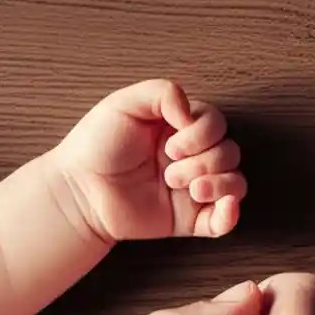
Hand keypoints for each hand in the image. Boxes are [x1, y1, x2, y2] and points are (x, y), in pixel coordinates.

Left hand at [53, 78, 246, 240]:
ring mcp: (195, 189)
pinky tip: (222, 207)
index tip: (170, 144)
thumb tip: (193, 115)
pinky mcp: (190, 219)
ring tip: (180, 187)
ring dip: (216, 183)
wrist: (79, 190)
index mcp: (182, 130)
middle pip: (231, 153)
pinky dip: (231, 214)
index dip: (203, 134)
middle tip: (168, 166)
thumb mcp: (124, 103)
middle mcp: (194, 158)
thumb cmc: (97, 146)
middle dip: (204, 160)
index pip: (218, 125)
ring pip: (236, 184)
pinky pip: (226, 220)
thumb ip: (163, 93)